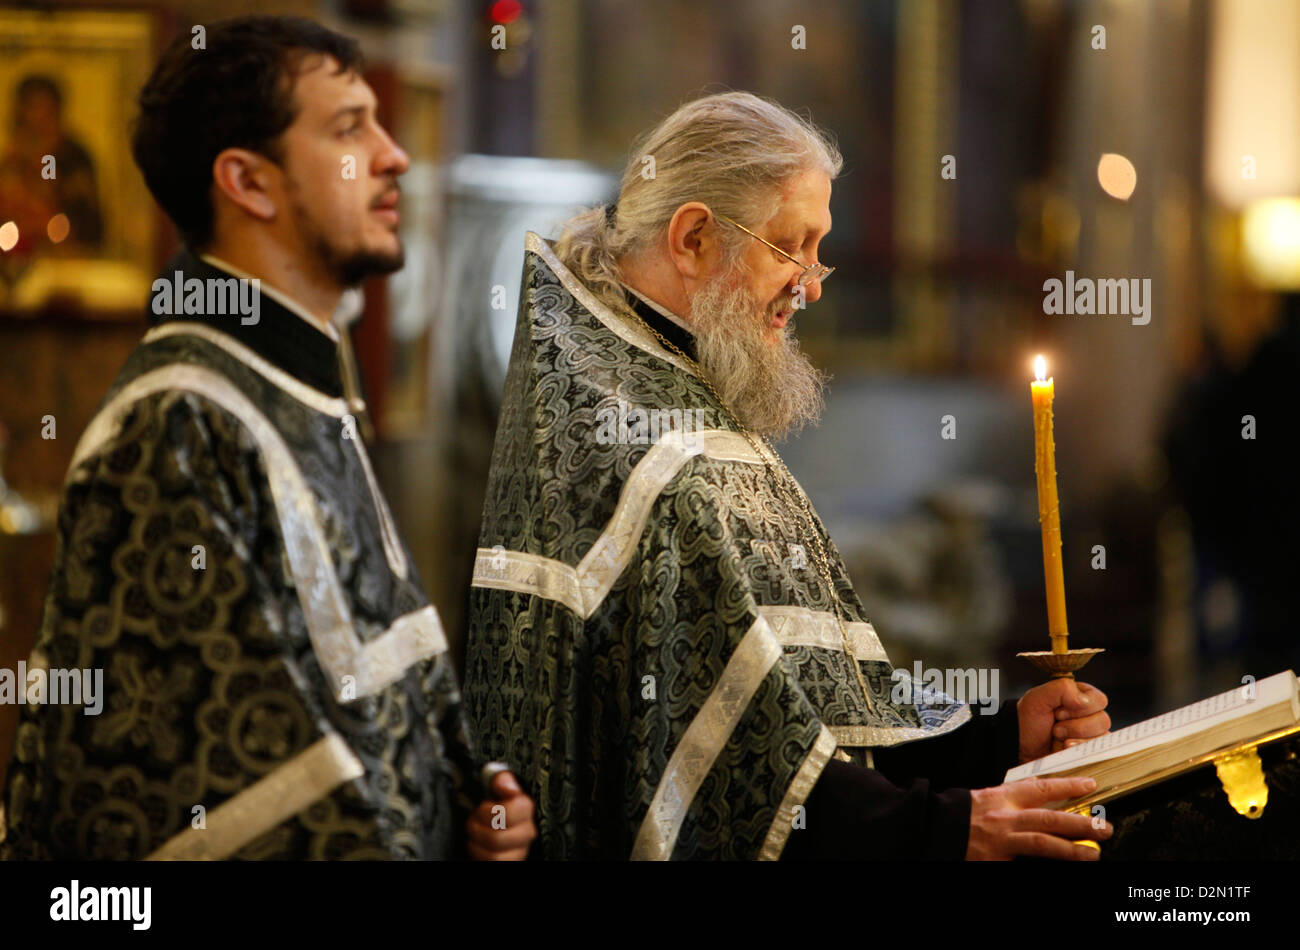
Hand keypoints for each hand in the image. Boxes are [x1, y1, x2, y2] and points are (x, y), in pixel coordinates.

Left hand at [465, 770, 537, 860]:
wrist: (496, 822)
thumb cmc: (495, 803)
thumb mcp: (497, 786)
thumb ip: (502, 780)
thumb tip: (507, 786)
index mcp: (526, 809)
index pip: (509, 814)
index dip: (489, 811)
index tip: (484, 806)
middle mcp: (528, 832)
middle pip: (497, 838)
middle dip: (478, 828)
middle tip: (475, 820)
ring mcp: (521, 850)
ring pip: (494, 856)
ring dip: (477, 843)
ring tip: (476, 833)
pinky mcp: (510, 861)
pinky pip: (491, 863)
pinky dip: (479, 854)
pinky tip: (479, 845)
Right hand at [967, 776, 1110, 859]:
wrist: (937, 828)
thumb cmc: (968, 812)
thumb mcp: (992, 796)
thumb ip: (1018, 796)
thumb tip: (1047, 793)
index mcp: (1003, 797)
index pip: (1040, 788)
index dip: (1067, 786)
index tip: (1090, 785)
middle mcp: (1004, 818)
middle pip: (1048, 819)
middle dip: (1079, 824)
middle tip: (1103, 828)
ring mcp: (1001, 841)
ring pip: (1042, 844)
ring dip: (1070, 850)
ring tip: (1092, 853)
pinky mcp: (996, 861)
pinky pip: (1022, 864)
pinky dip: (1042, 867)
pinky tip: (1062, 869)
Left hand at [1017, 678, 1109, 762]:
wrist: (1021, 746)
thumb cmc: (1029, 722)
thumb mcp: (1037, 698)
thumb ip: (1061, 689)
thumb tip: (1084, 699)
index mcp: (1080, 697)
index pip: (1099, 700)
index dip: (1080, 708)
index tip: (1058, 711)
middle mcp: (1089, 715)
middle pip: (1103, 720)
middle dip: (1075, 726)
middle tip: (1056, 726)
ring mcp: (1091, 735)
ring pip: (1101, 737)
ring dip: (1074, 738)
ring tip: (1057, 736)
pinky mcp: (1090, 751)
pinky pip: (1097, 752)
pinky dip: (1078, 750)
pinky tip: (1063, 748)